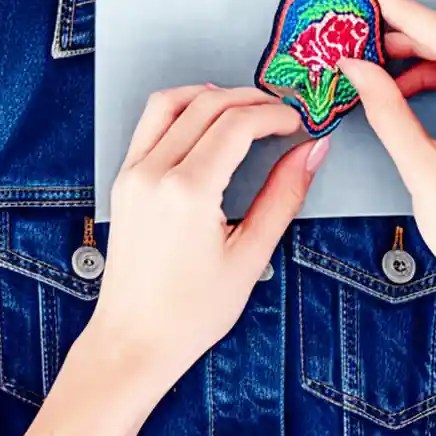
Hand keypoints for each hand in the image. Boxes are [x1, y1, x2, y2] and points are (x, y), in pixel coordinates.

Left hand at [84, 85, 328, 396]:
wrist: (134, 339)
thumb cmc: (189, 312)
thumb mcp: (250, 256)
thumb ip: (284, 196)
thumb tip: (312, 152)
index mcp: (187, 192)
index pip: (237, 123)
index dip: (275, 115)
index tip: (298, 123)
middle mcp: (154, 174)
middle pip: (207, 104)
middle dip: (251, 99)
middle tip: (281, 114)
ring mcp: (132, 174)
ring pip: (170, 102)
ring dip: (211, 95)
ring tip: (245, 107)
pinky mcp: (123, 181)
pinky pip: (149, 124)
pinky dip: (181, 110)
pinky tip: (206, 123)